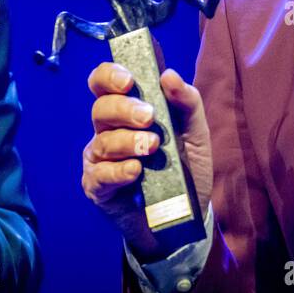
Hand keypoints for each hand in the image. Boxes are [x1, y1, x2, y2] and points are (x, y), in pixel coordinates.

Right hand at [82, 62, 212, 262]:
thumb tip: (170, 75)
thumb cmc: (185, 168)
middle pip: (100, 109)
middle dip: (123, 109)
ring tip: (151, 148)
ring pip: (102, 141)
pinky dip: (117, 171)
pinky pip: (100, 174)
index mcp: (126, 110)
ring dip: (126, 141)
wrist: (185, 217)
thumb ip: (188, 103)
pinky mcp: (97, 187)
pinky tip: (135, 171)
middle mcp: (108, 130)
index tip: (129, 80)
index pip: (104, 83)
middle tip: (148, 117)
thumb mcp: (196, 134)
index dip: (109, 76)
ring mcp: (99, 159)